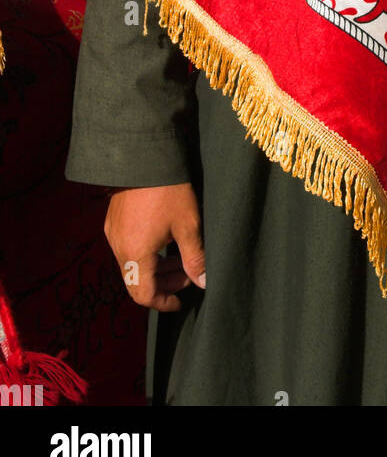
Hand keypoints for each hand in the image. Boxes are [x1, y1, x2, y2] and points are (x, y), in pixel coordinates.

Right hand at [105, 183, 205, 312]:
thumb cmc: (169, 190)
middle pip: (137, 281)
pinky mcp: (114, 219)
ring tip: (180, 256)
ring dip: (156, 266)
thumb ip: (195, 258)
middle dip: (164, 283)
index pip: (144, 295)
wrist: (144, 154)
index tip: (181, 301)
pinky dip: (146, 252)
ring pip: (132, 264)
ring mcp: (113, 232)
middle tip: (188, 273)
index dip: (164, 302)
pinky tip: (165, 239)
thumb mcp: (188, 225)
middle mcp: (118, 247)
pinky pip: (127, 247)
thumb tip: (203, 282)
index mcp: (135, 254)